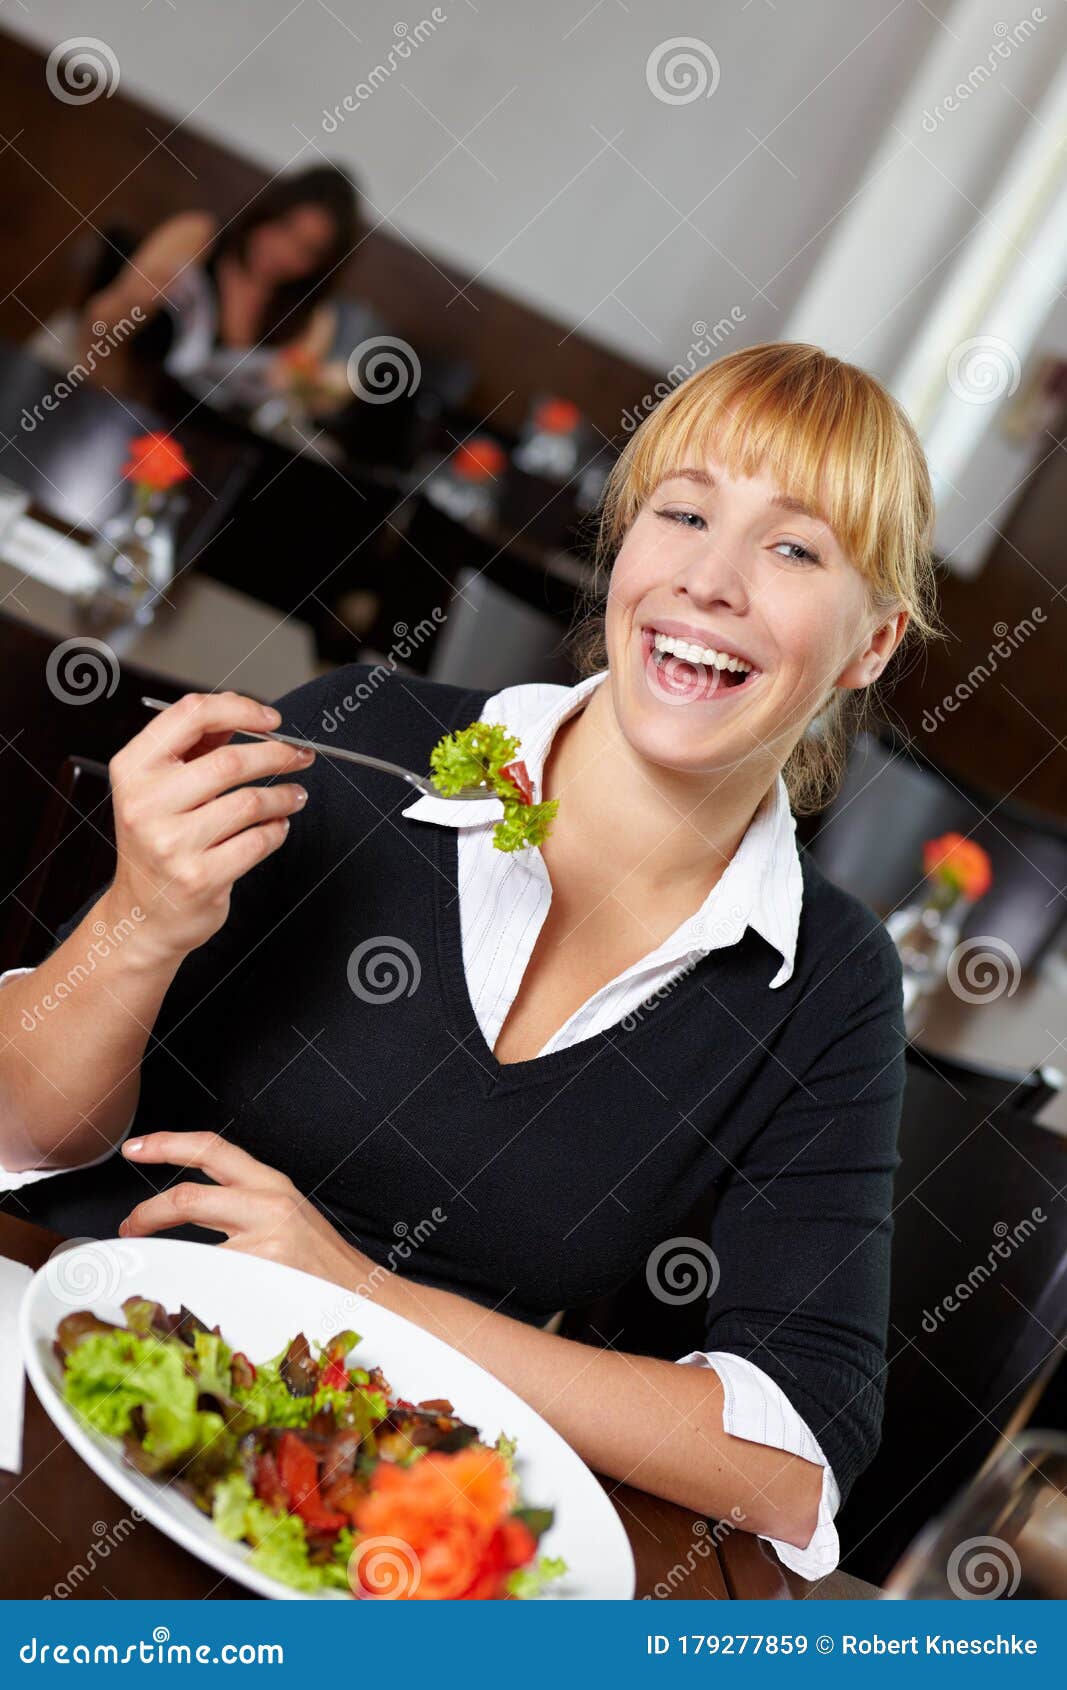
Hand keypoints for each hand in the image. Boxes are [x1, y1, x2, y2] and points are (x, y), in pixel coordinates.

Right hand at [107, 691, 314, 965]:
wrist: (142, 915)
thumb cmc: (156, 843)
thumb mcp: (158, 788)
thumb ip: (195, 748)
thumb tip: (242, 714)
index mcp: (133, 769)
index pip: (191, 715)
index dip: (240, 709)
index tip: (272, 719)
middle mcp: (146, 803)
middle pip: (229, 761)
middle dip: (277, 754)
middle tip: (299, 756)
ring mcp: (172, 843)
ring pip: (249, 802)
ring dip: (284, 796)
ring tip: (295, 795)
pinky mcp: (200, 877)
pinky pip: (258, 841)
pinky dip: (277, 830)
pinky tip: (277, 826)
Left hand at [117, 1131, 369, 1287]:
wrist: (368, 1294)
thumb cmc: (322, 1264)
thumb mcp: (286, 1218)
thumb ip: (244, 1208)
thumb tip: (185, 1213)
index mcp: (272, 1184)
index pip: (212, 1149)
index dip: (167, 1143)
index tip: (136, 1147)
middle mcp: (269, 1203)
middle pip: (189, 1194)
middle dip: (147, 1211)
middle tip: (128, 1226)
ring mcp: (267, 1239)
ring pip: (195, 1241)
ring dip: (163, 1255)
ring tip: (152, 1267)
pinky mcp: (266, 1271)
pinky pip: (211, 1275)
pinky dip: (190, 1284)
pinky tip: (185, 1294)